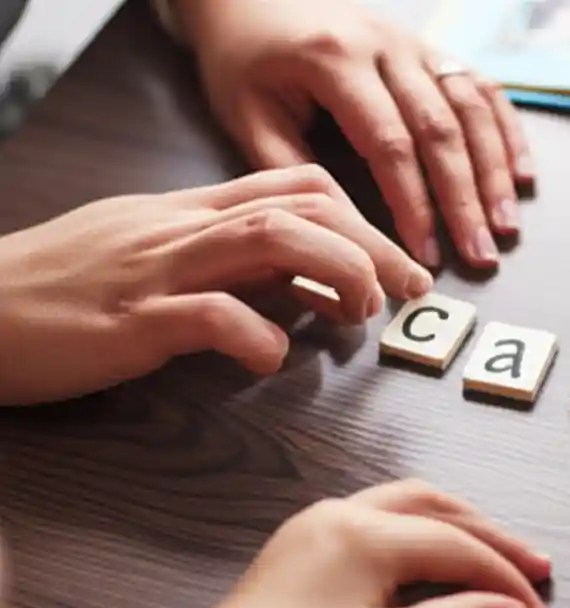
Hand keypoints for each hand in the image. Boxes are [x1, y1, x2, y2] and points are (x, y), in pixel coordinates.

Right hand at [0, 165, 431, 405]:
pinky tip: (269, 361)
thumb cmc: (65, 290)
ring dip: (335, 274)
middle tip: (407, 292)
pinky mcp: (128, 323)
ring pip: (269, 240)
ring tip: (356, 315)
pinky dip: (257, 338)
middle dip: (372, 245)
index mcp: (190, 212)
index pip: (297, 187)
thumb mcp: (155, 260)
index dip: (362, 220)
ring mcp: (156, 271)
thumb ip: (229, 266)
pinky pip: (210, 316)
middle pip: (303, 207)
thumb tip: (307, 288)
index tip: (398, 266)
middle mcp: (182, 229)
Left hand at [174, 0, 533, 268]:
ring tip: (505, 227)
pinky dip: (508, 134)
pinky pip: (485, 89)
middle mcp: (386, 46)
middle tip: (479, 255)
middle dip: (464, 199)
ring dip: (494, 172)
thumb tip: (342, 229)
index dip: (413, 203)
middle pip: (441, 129)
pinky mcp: (434, 50)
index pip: (389, 142)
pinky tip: (523, 177)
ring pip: (472, 110)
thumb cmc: (245, 61)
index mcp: (334, 59)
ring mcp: (417, 45)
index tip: (423, 253)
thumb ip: (288, 166)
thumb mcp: (244, 112)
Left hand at [187, 480, 551, 607]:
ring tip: (495, 553)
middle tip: (537, 567)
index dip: (506, 583)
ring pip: (406, 507)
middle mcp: (342, 515)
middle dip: (492, 538)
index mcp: (365, 532)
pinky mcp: (300, 553)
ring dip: (457, 528)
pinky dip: (420, 536)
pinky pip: (378, 523)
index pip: (459, 548)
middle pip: (438, 509)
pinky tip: (432, 558)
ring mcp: (316, 529)